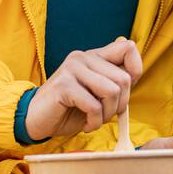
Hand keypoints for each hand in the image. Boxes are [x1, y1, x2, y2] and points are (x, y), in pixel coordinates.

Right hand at [23, 36, 142, 140]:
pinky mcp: (64, 85)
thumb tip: (132, 68)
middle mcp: (83, 57)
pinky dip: (95, 122)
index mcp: (94, 56)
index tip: (123, 93)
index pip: (128, 48)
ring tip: (95, 120)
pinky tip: (86, 125)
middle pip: (124, 78)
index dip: (135, 70)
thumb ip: (114, 81)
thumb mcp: (98, 94)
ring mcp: (73, 68)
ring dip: (107, 115)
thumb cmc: (70, 109)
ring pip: (112, 91)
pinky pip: (94, 105)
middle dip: (120, 105)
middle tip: (104, 115)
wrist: (36, 120)